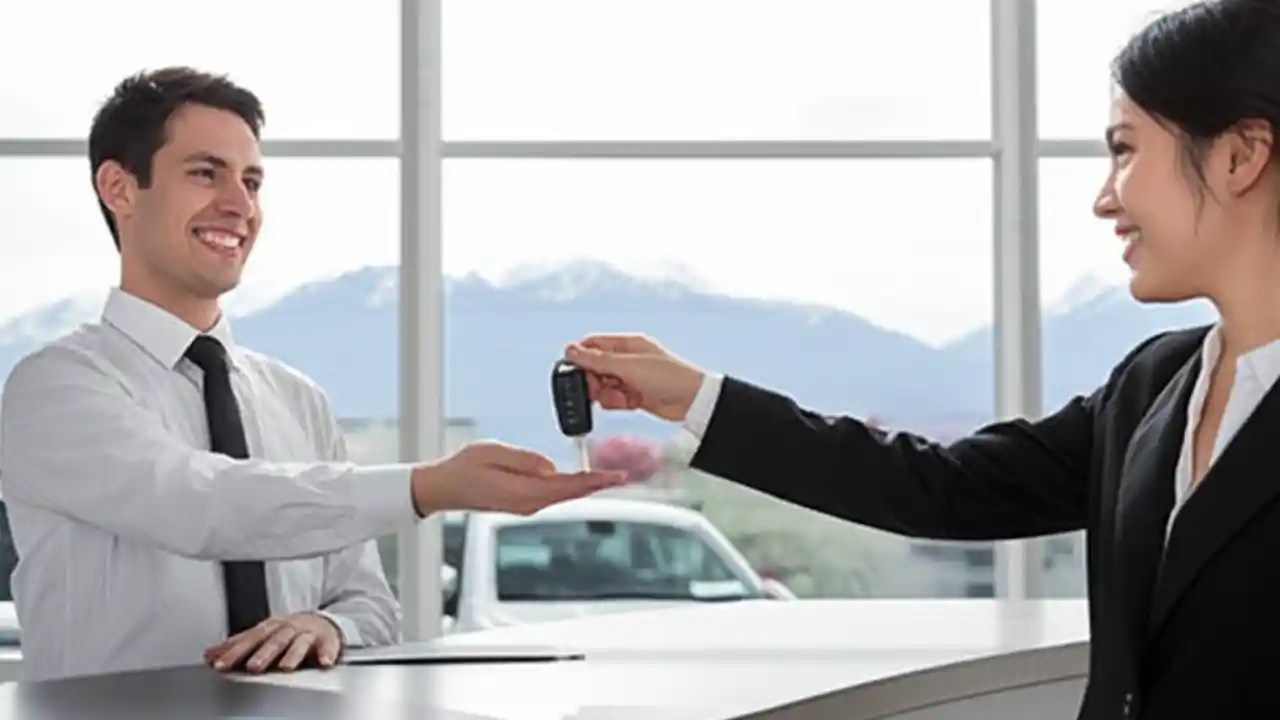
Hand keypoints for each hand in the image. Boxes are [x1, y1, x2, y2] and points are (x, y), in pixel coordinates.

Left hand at [204, 612, 341, 673]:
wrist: (321, 622)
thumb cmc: (287, 632)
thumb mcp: (261, 635)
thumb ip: (237, 645)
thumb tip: (209, 654)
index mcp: (269, 628)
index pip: (249, 639)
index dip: (234, 651)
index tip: (220, 664)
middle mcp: (287, 629)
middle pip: (274, 640)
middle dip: (263, 654)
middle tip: (253, 667)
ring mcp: (307, 633)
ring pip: (299, 642)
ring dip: (293, 654)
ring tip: (286, 667)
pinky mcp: (327, 640)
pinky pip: (328, 646)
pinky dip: (327, 654)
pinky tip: (324, 663)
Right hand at [412, 441, 627, 516]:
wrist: (442, 488)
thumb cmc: (461, 469)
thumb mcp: (492, 453)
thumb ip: (522, 459)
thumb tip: (549, 466)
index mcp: (523, 493)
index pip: (567, 486)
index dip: (594, 481)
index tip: (614, 477)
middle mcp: (528, 504)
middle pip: (570, 493)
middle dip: (596, 484)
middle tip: (621, 476)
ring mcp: (525, 506)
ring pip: (563, 495)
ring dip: (584, 486)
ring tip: (606, 477)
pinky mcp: (521, 502)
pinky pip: (552, 495)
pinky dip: (569, 487)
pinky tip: (579, 481)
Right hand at [564, 334, 705, 421]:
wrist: (694, 401)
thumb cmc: (668, 377)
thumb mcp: (629, 366)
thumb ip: (598, 360)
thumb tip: (571, 350)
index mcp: (628, 344)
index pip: (593, 344)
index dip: (581, 357)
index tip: (575, 372)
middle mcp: (628, 359)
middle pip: (596, 367)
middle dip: (593, 381)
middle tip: (598, 390)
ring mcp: (632, 377)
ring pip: (604, 385)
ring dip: (607, 394)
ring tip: (620, 398)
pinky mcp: (636, 395)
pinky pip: (615, 398)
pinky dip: (618, 403)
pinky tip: (628, 404)